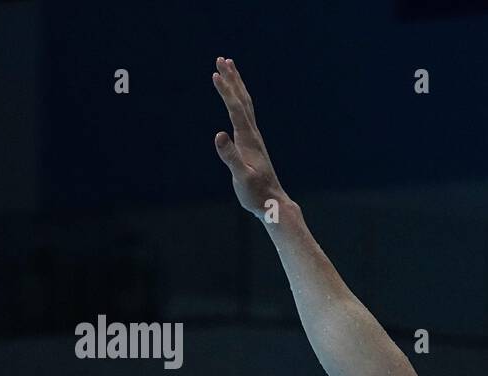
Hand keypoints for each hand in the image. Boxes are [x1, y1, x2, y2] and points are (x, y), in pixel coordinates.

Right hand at [212, 57, 289, 217]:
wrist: (273, 204)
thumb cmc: (256, 194)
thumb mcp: (241, 177)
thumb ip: (230, 157)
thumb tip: (219, 134)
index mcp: (248, 140)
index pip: (236, 109)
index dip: (226, 91)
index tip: (215, 73)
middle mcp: (253, 135)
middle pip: (243, 100)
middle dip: (232, 79)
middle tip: (222, 59)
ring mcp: (254, 139)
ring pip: (245, 105)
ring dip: (236, 86)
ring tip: (228, 69)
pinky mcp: (252, 144)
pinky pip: (245, 115)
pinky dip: (238, 101)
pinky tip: (234, 100)